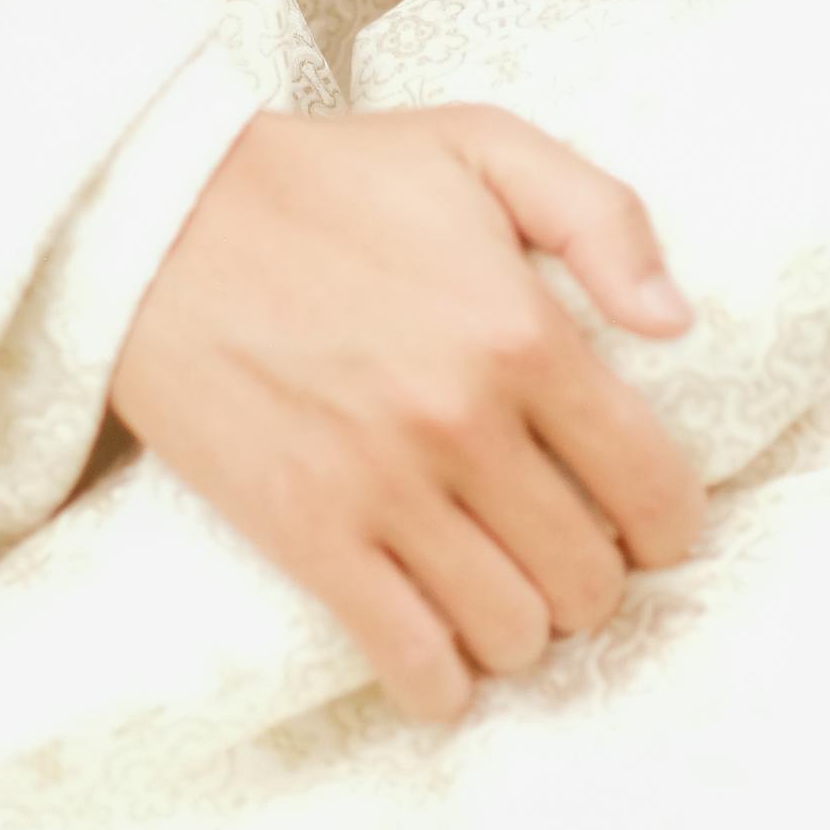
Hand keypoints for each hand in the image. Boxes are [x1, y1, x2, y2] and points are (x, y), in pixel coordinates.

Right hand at [103, 100, 703, 726]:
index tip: (645, 523)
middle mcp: (465, 422)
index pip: (651, 484)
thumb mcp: (481, 146)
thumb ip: (602, 216)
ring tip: (502, 595)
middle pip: (589, 575)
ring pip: (512, 629)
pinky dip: (444, 683)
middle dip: (595, 579)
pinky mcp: (306, 533)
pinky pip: (410, 658)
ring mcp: (383, 487)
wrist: (153, 220)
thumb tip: (677, 323)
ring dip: (523, 629)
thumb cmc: (326, 183)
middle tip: (563, 554)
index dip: (668, 524)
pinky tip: (444, 661)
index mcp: (523, 332)